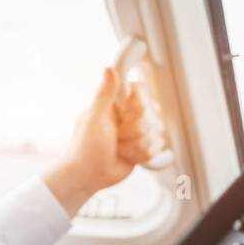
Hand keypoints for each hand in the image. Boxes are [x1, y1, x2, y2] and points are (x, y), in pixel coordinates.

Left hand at [41, 67, 168, 216]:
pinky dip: (142, 154)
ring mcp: (138, 130)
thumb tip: (109, 68)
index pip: (141, 90)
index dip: (137, 104)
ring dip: (137, 144)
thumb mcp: (94, 117)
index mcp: (116, 102)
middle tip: (117, 135)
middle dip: (135, 129)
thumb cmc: (85, 147)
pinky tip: (128, 156)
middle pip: (152, 112)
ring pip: (157, 130)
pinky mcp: (144, 145)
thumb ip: (104, 93)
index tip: (125, 114)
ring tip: (120, 148)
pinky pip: (158, 146)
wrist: (88, 176)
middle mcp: (128, 114)